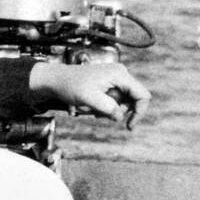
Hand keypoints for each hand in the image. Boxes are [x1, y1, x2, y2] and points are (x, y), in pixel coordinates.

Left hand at [29, 61, 150, 128]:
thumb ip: (108, 108)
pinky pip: (115, 99)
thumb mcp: (90, 99)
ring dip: (110, 110)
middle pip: (133, 99)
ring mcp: (115, 78)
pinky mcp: (109, 82)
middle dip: (118, 111)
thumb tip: (120, 116)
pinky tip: (92, 107)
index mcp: (119, 74)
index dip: (140, 112)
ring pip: (123, 101)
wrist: (57, 79)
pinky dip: (105, 107)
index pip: (142, 95)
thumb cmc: (71, 86)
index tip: (130, 126)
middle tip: (99, 114)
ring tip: (92, 110)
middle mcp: (120, 74)